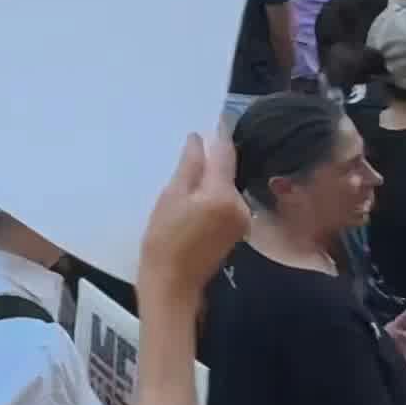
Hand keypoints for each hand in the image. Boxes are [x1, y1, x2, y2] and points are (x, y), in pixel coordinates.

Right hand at [137, 130, 247, 303]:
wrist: (173, 286)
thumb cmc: (164, 241)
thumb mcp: (170, 198)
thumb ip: (189, 167)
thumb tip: (198, 140)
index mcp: (223, 194)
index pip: (225, 153)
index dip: (218, 134)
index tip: (214, 118)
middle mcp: (240, 205)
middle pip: (227, 171)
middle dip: (211, 161)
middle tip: (189, 150)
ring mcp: (241, 220)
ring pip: (226, 188)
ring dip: (211, 181)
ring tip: (187, 177)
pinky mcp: (236, 232)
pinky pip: (226, 204)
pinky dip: (212, 198)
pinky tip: (194, 201)